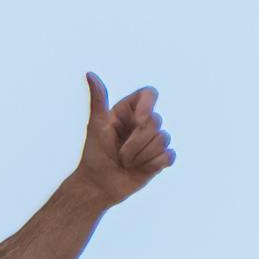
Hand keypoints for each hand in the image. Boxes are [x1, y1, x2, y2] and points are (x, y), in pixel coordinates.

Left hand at [74, 70, 176, 209]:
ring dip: (141, 156)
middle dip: (136, 141)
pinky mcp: (161, 159)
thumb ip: (99, 100)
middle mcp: (143, 123)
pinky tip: (140, 169)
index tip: (138, 120)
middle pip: (156, 121)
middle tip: (120, 153)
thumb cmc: (95, 154)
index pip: (149, 94)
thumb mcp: (96, 125)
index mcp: (129, 111)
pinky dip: (152, 164)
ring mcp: (154, 141)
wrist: (99, 184)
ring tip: (126, 162)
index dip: (148, 106)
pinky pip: (169, 156)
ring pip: (163, 140)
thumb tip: (90, 74)